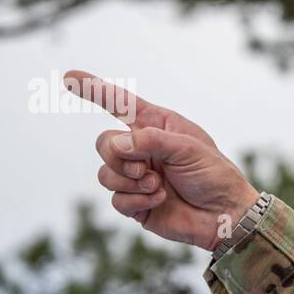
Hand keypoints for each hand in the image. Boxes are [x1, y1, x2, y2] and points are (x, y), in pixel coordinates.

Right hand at [64, 70, 259, 250]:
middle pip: (104, 143)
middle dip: (118, 156)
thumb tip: (117, 144)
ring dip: (129, 181)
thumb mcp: (188, 148)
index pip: (119, 104)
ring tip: (157, 185)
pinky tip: (160, 200)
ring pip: (105, 173)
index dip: (94, 89)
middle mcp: (142, 149)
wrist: (225, 215)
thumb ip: (151, 140)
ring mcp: (136, 177)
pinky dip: (137, 200)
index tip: (69, 78)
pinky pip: (116, 200)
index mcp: (157, 126)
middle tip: (145, 168)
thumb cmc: (214, 175)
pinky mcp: (136, 203)